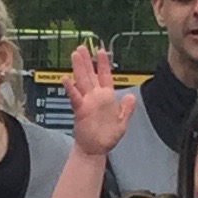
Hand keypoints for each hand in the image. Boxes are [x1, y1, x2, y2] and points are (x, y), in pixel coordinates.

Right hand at [63, 42, 136, 158]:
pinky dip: (71, 89)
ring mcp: (86, 102)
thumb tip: (131, 96)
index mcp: (107, 98)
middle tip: (82, 47)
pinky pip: (75, 98)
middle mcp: (95, 97)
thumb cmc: (108, 137)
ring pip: (82, 82)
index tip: (101, 51)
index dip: (103, 64)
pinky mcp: (80, 111)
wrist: (95, 149)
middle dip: (86, 61)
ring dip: (78, 68)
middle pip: (90, 75)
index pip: (105, 76)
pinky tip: (66, 79)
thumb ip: (126, 109)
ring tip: (74, 55)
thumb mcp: (123, 123)